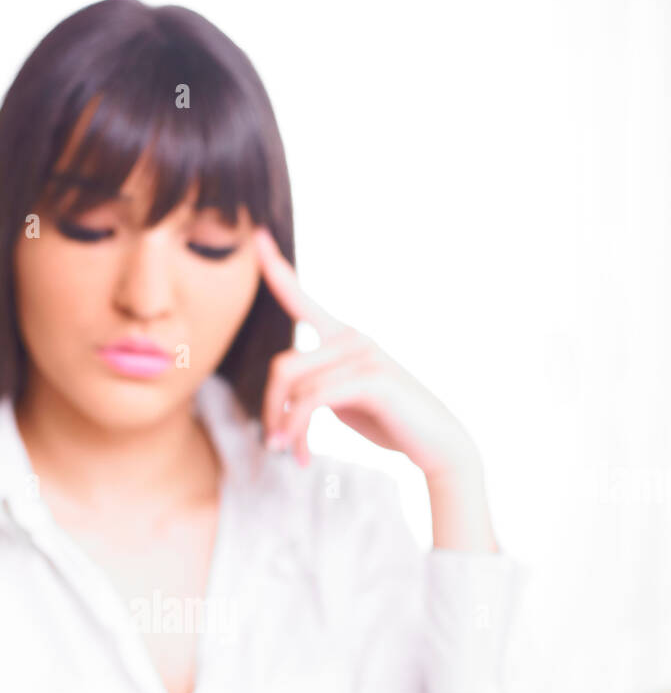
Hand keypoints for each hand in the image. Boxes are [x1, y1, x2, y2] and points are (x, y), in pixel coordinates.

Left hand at [253, 227, 480, 479]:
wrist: (436, 444)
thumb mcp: (344, 401)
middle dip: (271, 409)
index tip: (256, 238)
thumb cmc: (390, 422)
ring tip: (289, 452)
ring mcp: (364, 356)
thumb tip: (284, 397)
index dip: (277, 270)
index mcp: (345, 339)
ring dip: (285, 426)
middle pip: (283, 366)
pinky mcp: (371, 379)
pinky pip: (312, 401)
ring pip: (295, 386)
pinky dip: (298, 430)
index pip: (303, 301)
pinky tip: (302, 455)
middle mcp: (353, 339)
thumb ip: (316, 387)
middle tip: (275, 444)